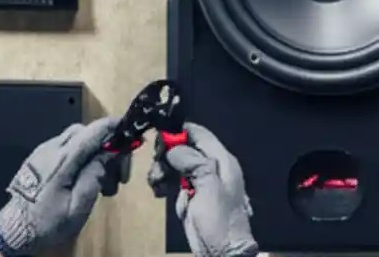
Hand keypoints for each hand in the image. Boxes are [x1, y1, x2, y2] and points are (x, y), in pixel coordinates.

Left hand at [0, 117, 120, 255]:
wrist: (15, 229)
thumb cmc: (47, 221)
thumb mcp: (77, 206)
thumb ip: (93, 177)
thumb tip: (108, 154)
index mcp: (62, 159)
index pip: (92, 132)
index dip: (112, 127)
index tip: (129, 130)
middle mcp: (52, 148)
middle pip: (86, 132)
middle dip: (107, 147)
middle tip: (119, 176)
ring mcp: (43, 151)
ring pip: (76, 140)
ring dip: (95, 154)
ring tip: (105, 185)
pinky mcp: (39, 158)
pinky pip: (66, 148)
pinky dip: (82, 157)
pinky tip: (86, 180)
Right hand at [148, 123, 258, 256]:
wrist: (222, 252)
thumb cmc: (220, 220)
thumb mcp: (209, 188)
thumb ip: (195, 162)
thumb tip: (175, 147)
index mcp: (221, 160)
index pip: (199, 134)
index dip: (179, 132)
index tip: (160, 138)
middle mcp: (211, 166)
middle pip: (184, 147)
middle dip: (166, 154)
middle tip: (157, 167)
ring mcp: (200, 180)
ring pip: (175, 163)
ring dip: (162, 170)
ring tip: (156, 183)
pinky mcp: (190, 194)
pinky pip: (174, 179)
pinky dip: (163, 182)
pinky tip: (159, 191)